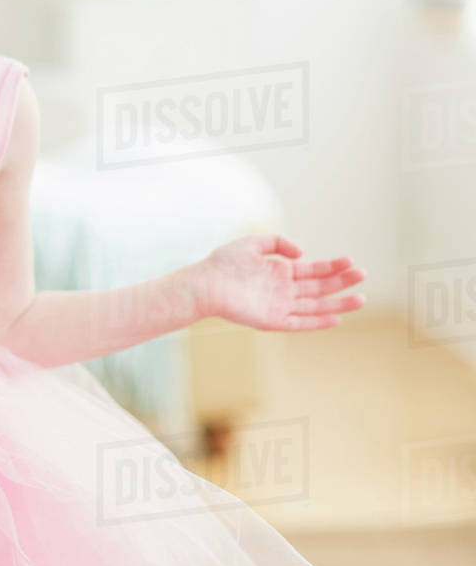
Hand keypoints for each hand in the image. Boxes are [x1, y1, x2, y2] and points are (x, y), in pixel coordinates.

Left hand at [190, 234, 365, 330]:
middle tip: (363, 276)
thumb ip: (278, 242)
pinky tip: (336, 317)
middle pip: (319, 288)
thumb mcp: (252, 243)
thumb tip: (302, 253)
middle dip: (341, 282)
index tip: (351, 262)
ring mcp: (279, 306)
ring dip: (338, 303)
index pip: (312, 270)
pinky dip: (317, 321)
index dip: (332, 266)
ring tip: (361, 298)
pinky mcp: (272, 321)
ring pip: (315, 306)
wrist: (204, 283)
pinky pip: (299, 323)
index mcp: (280, 271)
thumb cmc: (224, 263)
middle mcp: (283, 290)